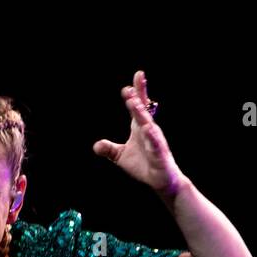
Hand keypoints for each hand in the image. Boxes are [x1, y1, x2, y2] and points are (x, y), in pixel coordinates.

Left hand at [92, 69, 187, 195]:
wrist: (160, 180)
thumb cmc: (143, 165)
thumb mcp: (121, 157)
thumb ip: (109, 149)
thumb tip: (96, 146)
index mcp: (140, 127)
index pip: (139, 105)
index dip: (138, 91)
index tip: (137, 75)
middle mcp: (149, 130)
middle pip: (143, 111)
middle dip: (137, 99)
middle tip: (129, 89)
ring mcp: (155, 141)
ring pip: (147, 125)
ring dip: (141, 114)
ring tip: (133, 104)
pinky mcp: (159, 153)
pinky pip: (154, 143)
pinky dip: (150, 136)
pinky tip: (146, 128)